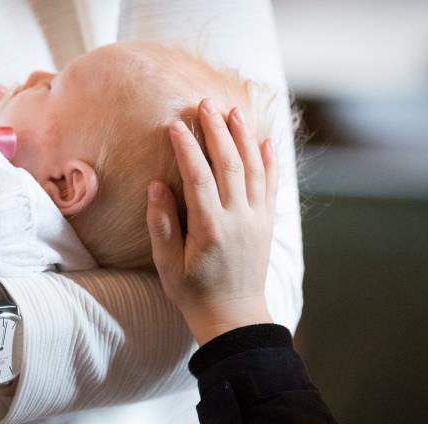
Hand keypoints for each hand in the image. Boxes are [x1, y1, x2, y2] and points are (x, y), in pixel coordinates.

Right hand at [146, 98, 277, 345]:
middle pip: (229, 164)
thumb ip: (161, 225)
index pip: (198, 178)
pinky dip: (269, 161)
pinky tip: (265, 140)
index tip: (176, 125)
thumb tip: (156, 186)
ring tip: (233, 111)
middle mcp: (238, 220)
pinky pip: (271, 186)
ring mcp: (256, 220)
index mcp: (210, 229)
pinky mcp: (266, 223)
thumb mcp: (167, 265)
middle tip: (205, 104)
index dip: (187, 148)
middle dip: (217, 131)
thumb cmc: (193, 292)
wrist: (234, 316)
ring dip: (243, 138)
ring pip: (254, 169)